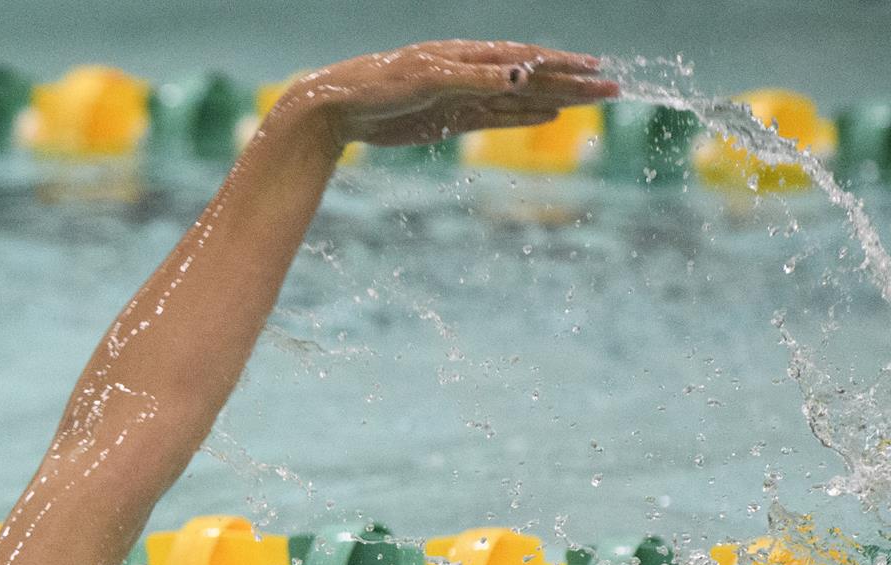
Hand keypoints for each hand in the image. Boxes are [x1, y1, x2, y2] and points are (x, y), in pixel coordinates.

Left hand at [276, 41, 618, 151]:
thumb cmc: (379, 85)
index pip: (528, 59)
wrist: (339, 108)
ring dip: (556, 99)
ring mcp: (463, 98)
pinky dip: (523, 117)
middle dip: (573, 83)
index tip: (597, 69)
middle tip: (614, 89)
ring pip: (521, 99)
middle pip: (533, 78)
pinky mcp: (449, 119)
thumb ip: (475, 79)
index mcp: (469, 56)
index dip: (564, 65)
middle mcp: (472, 73)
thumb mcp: (428, 79)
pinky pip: (496, 117)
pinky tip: (548, 115)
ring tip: (591, 99)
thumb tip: (521, 74)